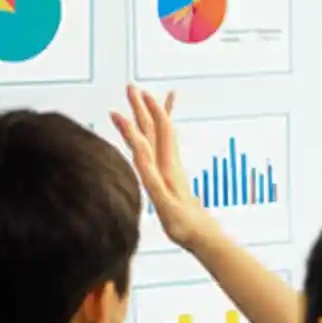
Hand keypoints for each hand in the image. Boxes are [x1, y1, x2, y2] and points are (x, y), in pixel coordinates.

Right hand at [111, 84, 217, 251]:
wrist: (202, 235)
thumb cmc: (183, 224)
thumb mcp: (165, 203)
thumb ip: (153, 179)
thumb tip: (141, 155)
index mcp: (165, 168)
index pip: (152, 137)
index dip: (137, 121)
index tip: (119, 110)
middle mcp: (169, 163)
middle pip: (155, 129)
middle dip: (142, 108)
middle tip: (131, 87)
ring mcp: (170, 167)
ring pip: (158, 134)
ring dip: (149, 114)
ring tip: (143, 97)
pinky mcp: (171, 173)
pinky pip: (164, 144)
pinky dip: (162, 129)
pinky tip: (162, 123)